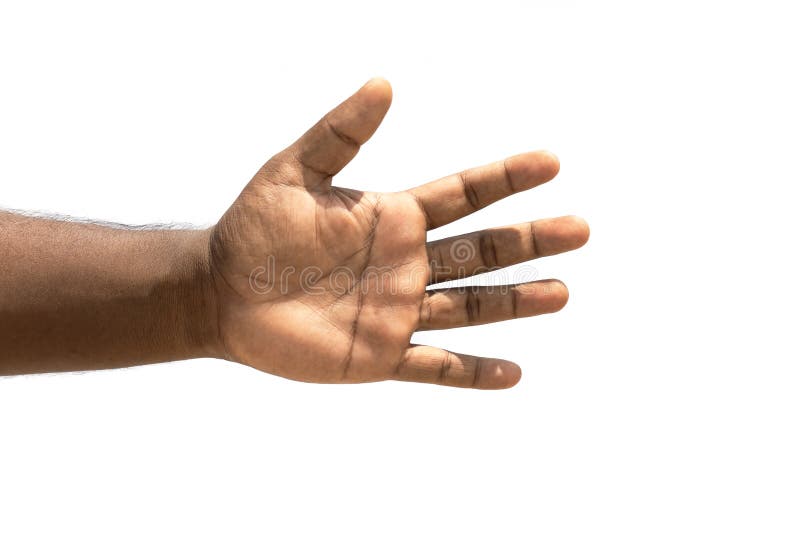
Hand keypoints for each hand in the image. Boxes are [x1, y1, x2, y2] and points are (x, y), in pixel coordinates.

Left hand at [207, 78, 588, 388]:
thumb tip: (383, 84)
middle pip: (481, 252)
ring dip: (516, 301)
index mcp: (393, 218)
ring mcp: (397, 312)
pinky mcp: (379, 356)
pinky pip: (435, 365)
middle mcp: (406, 265)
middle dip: (529, 242)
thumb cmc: (253, 227)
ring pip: (470, 307)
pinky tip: (512, 372)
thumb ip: (339, 133)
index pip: (462, 195)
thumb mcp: (293, 170)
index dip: (504, 178)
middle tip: (579, 230)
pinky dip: (472, 371)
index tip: (550, 162)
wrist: (221, 292)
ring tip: (561, 294)